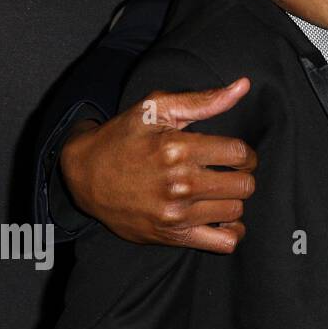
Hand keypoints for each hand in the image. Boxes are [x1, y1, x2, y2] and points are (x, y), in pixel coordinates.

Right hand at [58, 78, 256, 252]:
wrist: (83, 175)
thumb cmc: (122, 137)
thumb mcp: (156, 108)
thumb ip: (203, 100)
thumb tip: (243, 85)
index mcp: (177, 149)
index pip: (241, 154)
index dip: (245, 154)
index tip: (236, 155)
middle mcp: (179, 183)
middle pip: (244, 185)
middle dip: (242, 176)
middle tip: (227, 173)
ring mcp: (175, 213)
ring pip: (236, 211)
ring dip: (233, 200)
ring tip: (218, 192)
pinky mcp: (171, 236)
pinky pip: (223, 243)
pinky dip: (230, 233)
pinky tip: (220, 219)